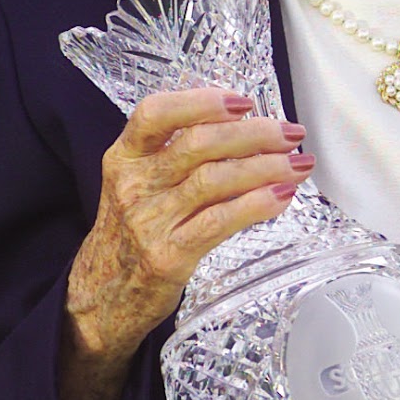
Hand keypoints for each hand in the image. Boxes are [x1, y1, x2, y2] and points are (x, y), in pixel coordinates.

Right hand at [58, 88, 312, 399]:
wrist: (100, 298)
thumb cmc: (130, 233)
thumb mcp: (137, 184)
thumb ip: (174, 156)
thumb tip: (245, 129)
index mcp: (124, 158)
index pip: (156, 112)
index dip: (202, 100)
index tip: (244, 100)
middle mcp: (134, 184)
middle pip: (198, 143)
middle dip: (253, 133)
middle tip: (291, 132)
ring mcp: (150, 221)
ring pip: (215, 179)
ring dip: (266, 167)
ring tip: (299, 164)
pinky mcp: (169, 256)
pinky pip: (220, 221)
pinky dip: (257, 204)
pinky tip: (282, 196)